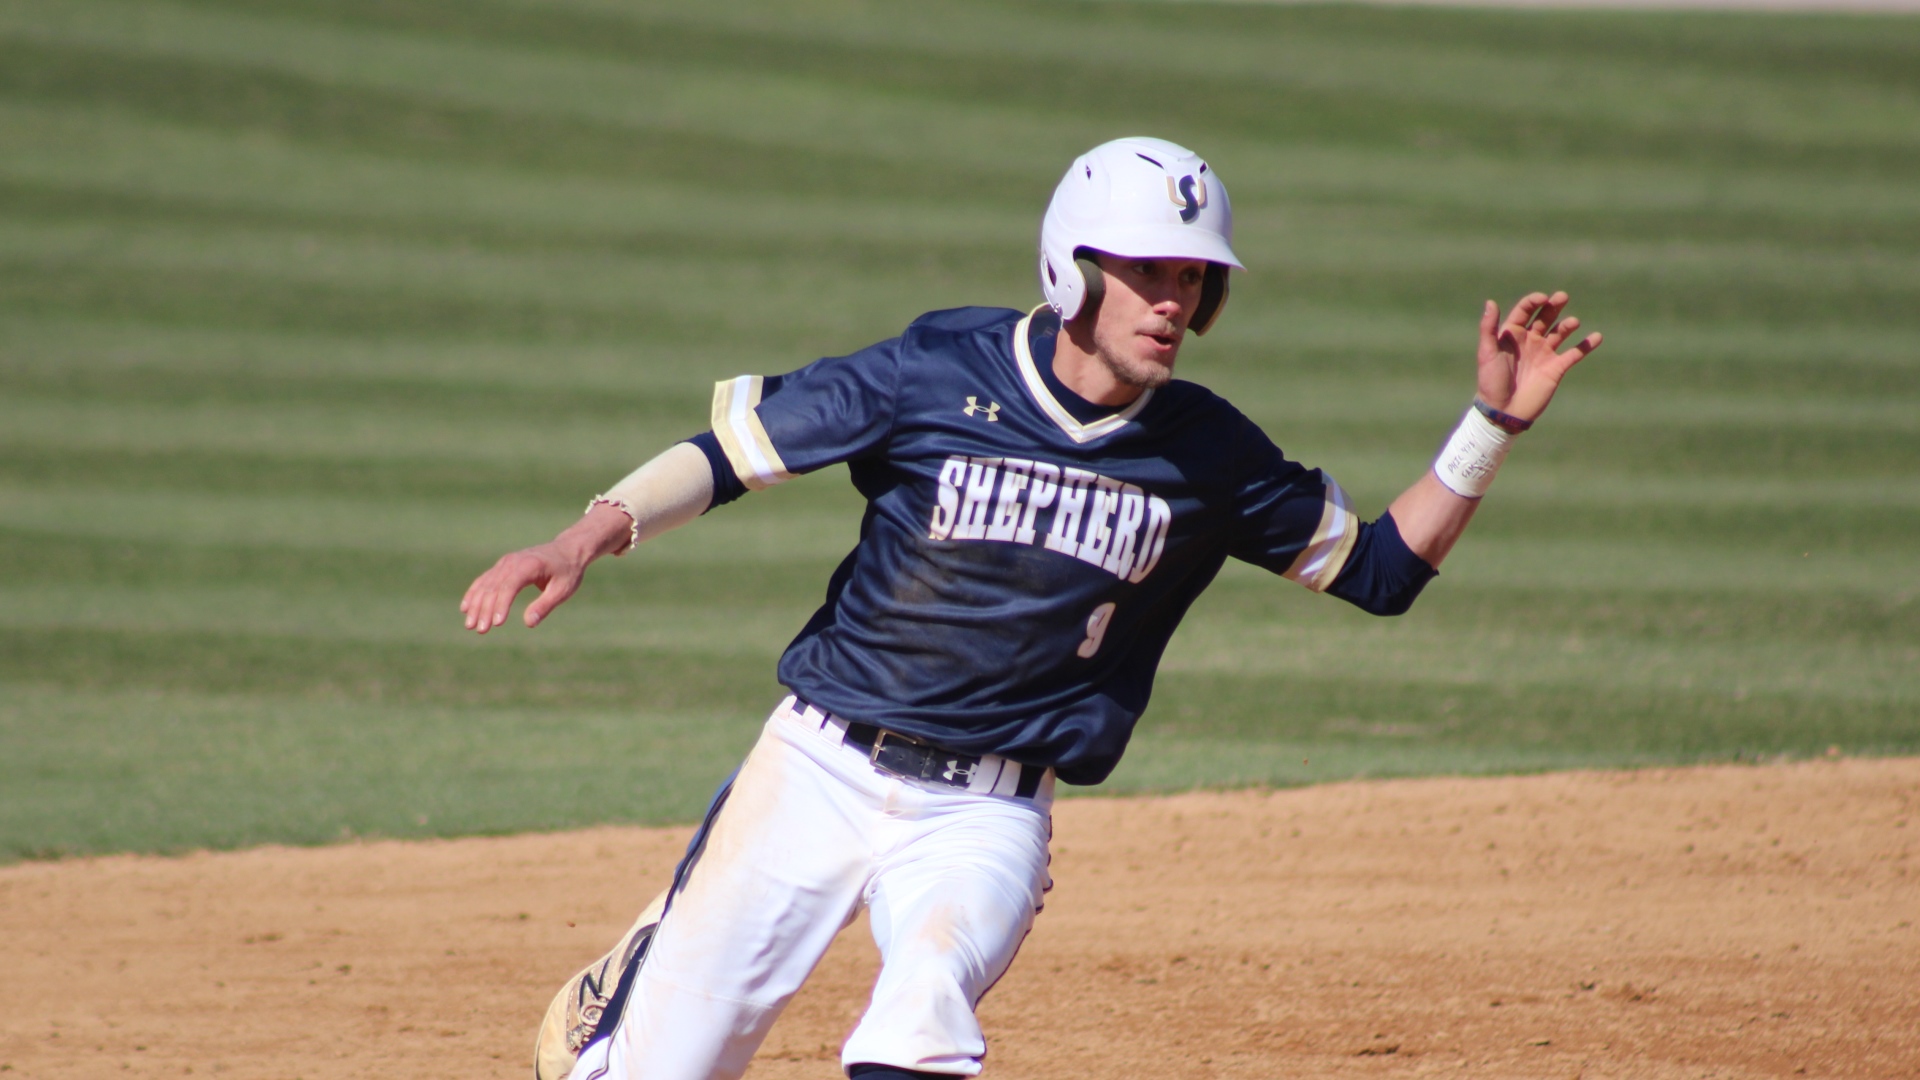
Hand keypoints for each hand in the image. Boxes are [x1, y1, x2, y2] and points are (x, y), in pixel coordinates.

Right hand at [460, 544, 583, 633]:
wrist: (567, 550)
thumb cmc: (568, 572)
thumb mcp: (563, 590)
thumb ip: (545, 605)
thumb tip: (529, 623)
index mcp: (529, 565)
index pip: (510, 586)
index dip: (502, 605)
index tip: (497, 623)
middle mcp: (513, 562)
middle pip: (494, 587)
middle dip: (485, 610)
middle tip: (481, 630)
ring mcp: (505, 563)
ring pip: (485, 585)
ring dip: (476, 605)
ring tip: (470, 626)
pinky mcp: (502, 566)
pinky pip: (484, 580)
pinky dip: (474, 593)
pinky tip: (466, 608)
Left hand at [1475, 291, 1602, 422]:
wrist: (1504, 411)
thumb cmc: (1491, 381)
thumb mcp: (1487, 353)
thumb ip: (1488, 328)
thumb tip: (1491, 302)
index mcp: (1512, 335)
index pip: (1525, 311)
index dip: (1534, 302)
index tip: (1542, 299)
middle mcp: (1530, 341)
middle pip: (1544, 317)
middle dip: (1554, 306)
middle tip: (1562, 296)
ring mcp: (1544, 354)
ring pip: (1560, 332)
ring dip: (1568, 325)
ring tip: (1573, 322)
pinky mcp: (1556, 368)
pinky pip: (1574, 353)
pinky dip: (1586, 345)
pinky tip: (1597, 337)